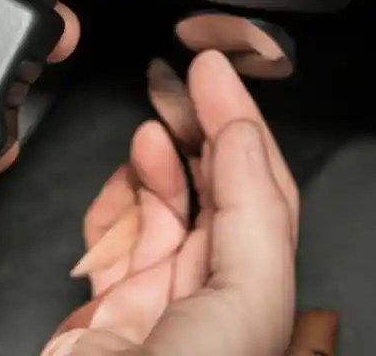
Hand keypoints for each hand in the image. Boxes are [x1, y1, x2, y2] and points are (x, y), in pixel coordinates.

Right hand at [43, 51, 298, 355]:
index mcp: (263, 298)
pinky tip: (139, 160)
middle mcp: (218, 297)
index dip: (246, 129)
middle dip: (206, 126)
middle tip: (187, 75)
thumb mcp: (244, 302)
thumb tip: (241, 137)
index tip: (222, 73)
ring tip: (161, 112)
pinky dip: (129, 189)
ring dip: (168, 151)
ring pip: (173, 203)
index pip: (265, 195)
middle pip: (221, 190)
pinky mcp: (110, 303)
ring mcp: (162, 299)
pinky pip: (126, 231)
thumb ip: (251, 216)